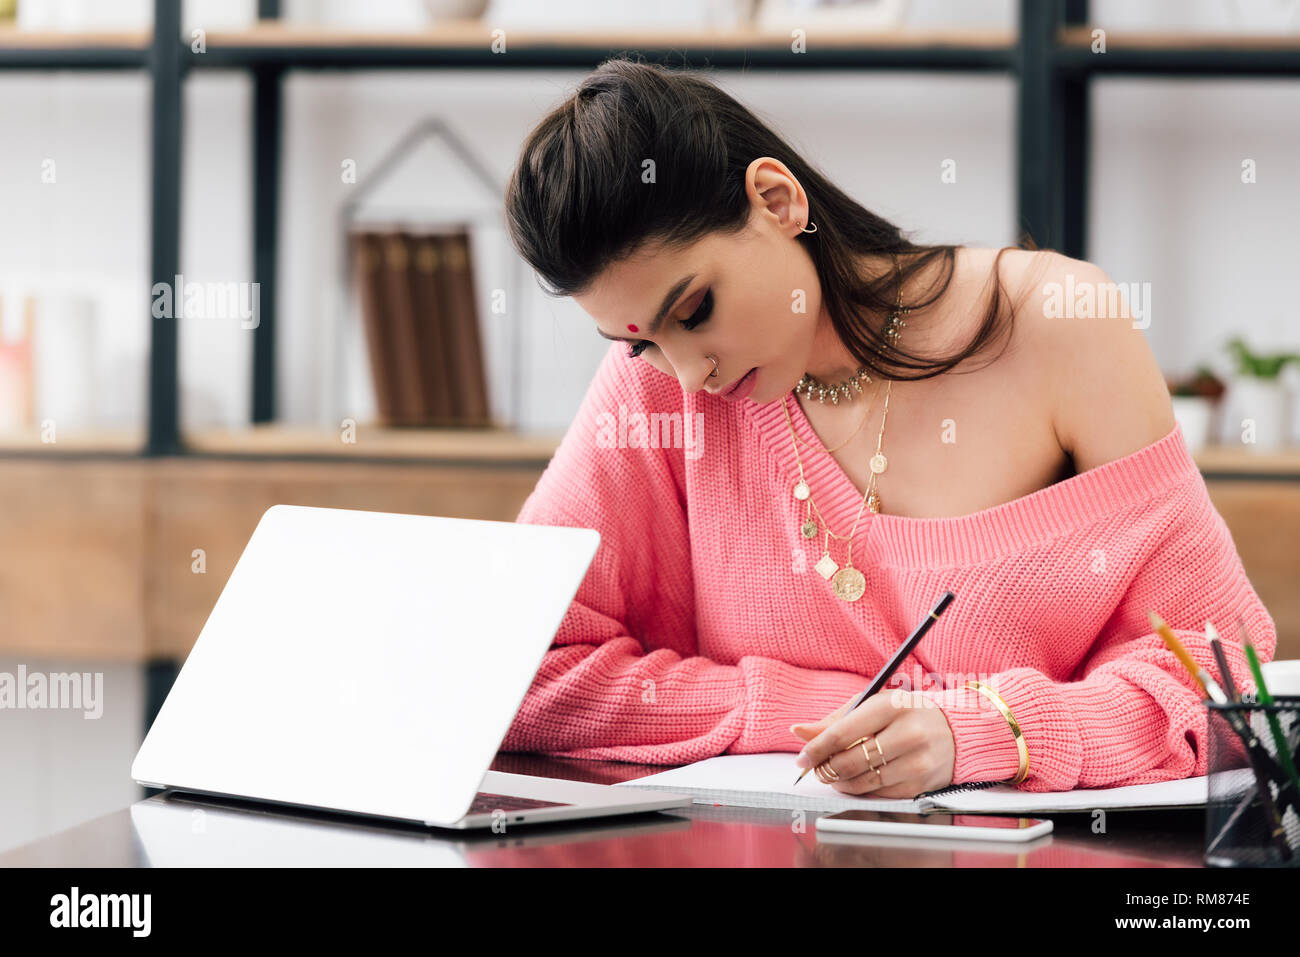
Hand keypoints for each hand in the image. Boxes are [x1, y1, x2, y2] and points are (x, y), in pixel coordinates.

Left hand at [789, 690, 955, 797]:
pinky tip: (857, 781)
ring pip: (863, 782)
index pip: (843, 733)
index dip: (816, 749)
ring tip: (834, 775)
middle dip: (825, 769)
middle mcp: (908, 733)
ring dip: (840, 782)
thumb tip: (799, 732)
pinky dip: (861, 790)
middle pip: (850, 761)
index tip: (802, 759)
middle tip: (817, 769)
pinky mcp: (922, 784)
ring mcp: (918, 761)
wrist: (954, 731)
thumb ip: (834, 721)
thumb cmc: (905, 714)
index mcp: (892, 706)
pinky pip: (879, 794)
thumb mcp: (871, 706)